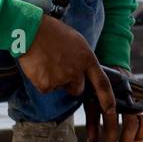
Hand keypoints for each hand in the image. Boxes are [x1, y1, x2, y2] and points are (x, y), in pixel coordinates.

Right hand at [18, 15, 117, 134]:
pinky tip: (38, 65)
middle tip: (58, 67)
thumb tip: (83, 72)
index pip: (102, 84)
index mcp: (87, 59)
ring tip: (47, 61)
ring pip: (60, 87)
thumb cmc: (52, 32)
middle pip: (77, 89)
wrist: (31, 30)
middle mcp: (76, 71)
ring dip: (54, 79)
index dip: (107, 100)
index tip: (111, 111)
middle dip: (69, 84)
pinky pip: (45, 88)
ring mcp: (61, 78)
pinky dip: (41, 80)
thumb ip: (83, 59)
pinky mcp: (46, 84)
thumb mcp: (76, 42)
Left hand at [83, 66, 142, 141]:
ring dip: (139, 137)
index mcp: (113, 96)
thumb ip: (92, 121)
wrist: (115, 69)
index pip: (112, 122)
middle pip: (133, 123)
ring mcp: (142, 98)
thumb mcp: (91, 101)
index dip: (111, 140)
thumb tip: (92, 141)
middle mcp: (130, 97)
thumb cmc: (102, 87)